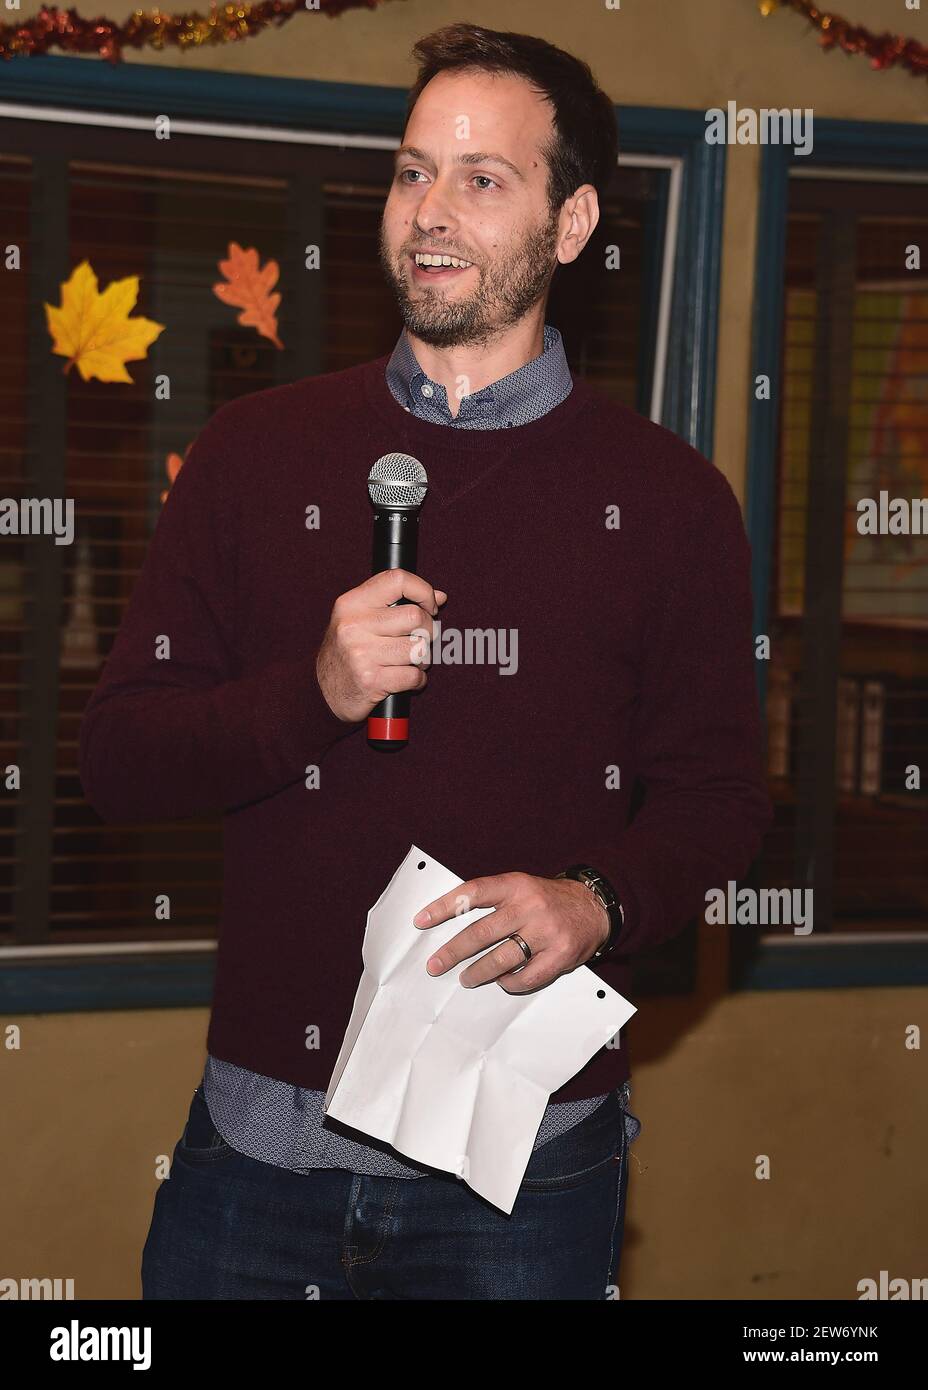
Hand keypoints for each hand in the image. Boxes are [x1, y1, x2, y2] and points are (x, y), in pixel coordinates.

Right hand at [315, 569, 447, 722]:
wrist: (322, 692)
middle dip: (428, 631)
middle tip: (420, 639)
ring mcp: (361, 653)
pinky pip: (414, 676)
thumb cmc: (348, 651)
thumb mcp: (361, 619)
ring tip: (409, 661)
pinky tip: (404, 679)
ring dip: (423, 659)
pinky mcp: (371, 680)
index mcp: (352, 603)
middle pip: (416, 618)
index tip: (429, 607)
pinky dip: (417, 680)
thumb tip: (440, 597)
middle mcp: (354, 625)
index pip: (397, 580)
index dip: (423, 591)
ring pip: (418, 648)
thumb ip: (396, 604)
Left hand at [412, 871, 610, 993]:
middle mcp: (530, 906)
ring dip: (479, 972)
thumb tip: (451, 919)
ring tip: (466, 978)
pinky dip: (510, 983)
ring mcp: (546, 932)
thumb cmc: (547, 900)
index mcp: (516, 885)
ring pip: (502, 959)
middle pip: (482, 932)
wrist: (594, 907)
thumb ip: (493, 899)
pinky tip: (502, 982)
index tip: (421, 921)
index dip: (444, 906)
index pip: (473, 893)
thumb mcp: (521, 887)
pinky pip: (527, 977)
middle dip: (454, 952)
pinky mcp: (560, 955)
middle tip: (435, 965)